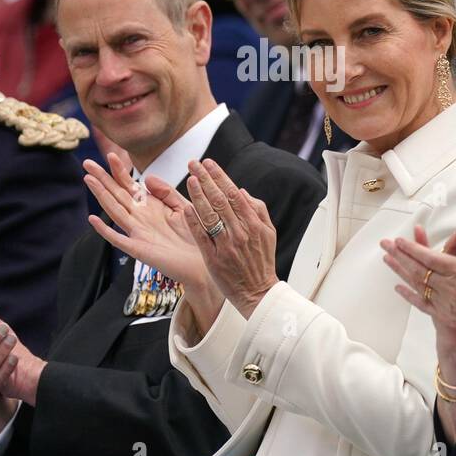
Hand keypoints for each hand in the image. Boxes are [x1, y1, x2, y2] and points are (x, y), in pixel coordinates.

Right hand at [83, 154, 208, 292]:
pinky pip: (118, 239)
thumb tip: (146, 177)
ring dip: (101, 196)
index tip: (112, 155)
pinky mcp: (139, 250)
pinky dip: (105, 230)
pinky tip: (93, 219)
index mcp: (150, 207)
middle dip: (102, 179)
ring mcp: (137, 234)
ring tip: (88, 179)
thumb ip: (166, 192)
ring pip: (114, 211)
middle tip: (87, 162)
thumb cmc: (195, 236)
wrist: (204, 263)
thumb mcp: (182, 207)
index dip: (120, 171)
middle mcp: (140, 219)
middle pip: (117, 195)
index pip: (130, 186)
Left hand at [183, 159, 278, 317]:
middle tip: (194, 163)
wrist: (258, 293)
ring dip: (198, 195)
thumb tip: (242, 191)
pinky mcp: (214, 259)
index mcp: (254, 224)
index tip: (209, 163)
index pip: (233, 193)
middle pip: (220, 200)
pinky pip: (202, 237)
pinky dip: (194, 222)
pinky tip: (186, 208)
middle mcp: (240, 232)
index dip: (220, 176)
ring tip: (190, 179)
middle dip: (205, 179)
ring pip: (210, 215)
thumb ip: (258, 210)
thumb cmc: (262, 261)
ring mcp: (226, 246)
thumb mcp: (269, 233)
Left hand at [382, 203, 455, 360]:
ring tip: (387, 260)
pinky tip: (399, 288)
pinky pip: (424, 305)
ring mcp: (448, 305)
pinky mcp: (449, 317)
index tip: (399, 240)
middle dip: (400, 256)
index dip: (413, 248)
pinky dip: (410, 296)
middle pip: (419, 270)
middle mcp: (453, 288)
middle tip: (385, 244)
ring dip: (401, 272)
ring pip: (419, 286)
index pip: (432, 258)